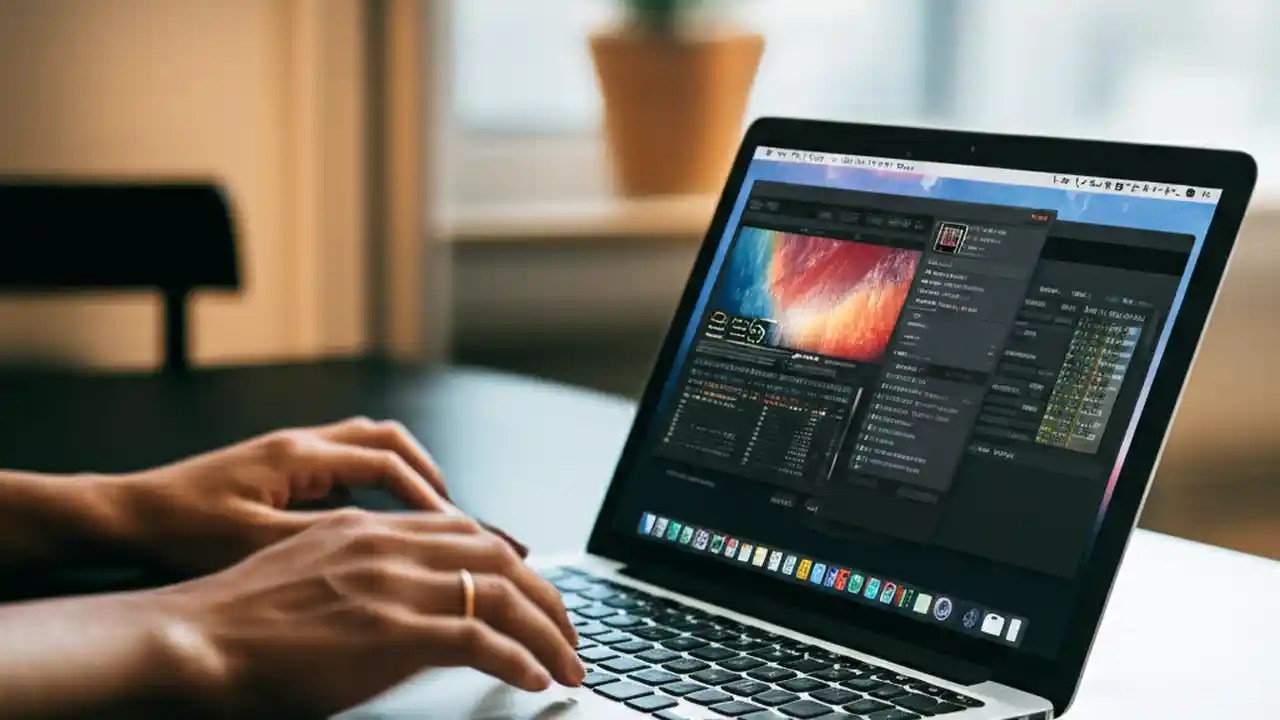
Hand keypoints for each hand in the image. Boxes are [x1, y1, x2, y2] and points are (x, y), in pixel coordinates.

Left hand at [111, 417, 489, 572]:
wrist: (127, 516)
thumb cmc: (182, 530)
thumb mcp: (257, 543)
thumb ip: (325, 537)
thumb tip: (387, 543)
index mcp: (298, 455)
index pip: (385, 463)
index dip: (426, 494)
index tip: (454, 525)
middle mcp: (299, 443)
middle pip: (385, 438)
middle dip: (426, 472)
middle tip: (452, 512)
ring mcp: (288, 452)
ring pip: (365, 443)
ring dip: (401, 471)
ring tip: (425, 509)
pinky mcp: (278, 467)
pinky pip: (343, 461)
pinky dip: (372, 480)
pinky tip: (374, 516)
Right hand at [157, 510, 583, 717]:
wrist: (195, 637)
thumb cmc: (238, 617)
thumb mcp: (309, 568)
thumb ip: (361, 571)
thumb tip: (397, 598)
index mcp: (371, 529)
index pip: (466, 531)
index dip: (511, 561)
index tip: (533, 589)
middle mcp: (392, 546)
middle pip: (500, 555)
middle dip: (546, 595)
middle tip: (567, 630)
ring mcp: (396, 586)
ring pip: (504, 594)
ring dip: (548, 632)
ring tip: (568, 662)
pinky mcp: (396, 631)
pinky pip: (482, 639)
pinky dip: (519, 659)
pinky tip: (535, 679)